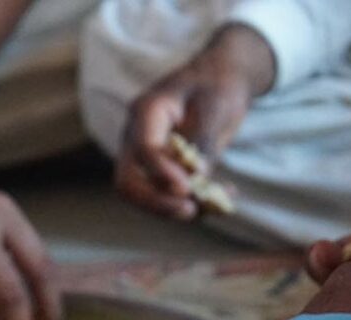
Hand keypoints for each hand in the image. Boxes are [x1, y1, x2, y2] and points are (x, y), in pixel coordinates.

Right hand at [115, 23, 272, 219]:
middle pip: (128, 181)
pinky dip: (192, 203)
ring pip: (145, 195)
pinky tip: (221, 201)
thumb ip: (203, 140)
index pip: (143, 150)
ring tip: (216, 205)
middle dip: (156, 202)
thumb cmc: (217, 84)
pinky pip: (166, 195)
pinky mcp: (161, 169)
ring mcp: (146, 156)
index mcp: (146, 111)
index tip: (188, 189)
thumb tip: (195, 177)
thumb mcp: (216, 106)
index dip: (162, 173)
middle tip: (190, 210)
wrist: (221, 78)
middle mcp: (137, 137)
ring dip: (176, 208)